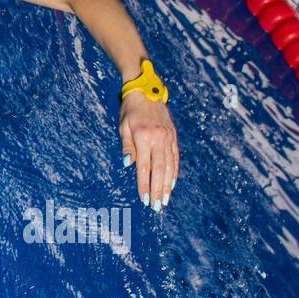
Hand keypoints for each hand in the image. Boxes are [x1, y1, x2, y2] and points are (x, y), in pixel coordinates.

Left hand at [119, 93, 178, 211]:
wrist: (146, 91)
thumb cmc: (130, 110)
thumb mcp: (123, 126)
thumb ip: (127, 146)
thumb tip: (128, 164)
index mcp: (144, 137)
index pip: (144, 168)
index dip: (144, 185)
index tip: (144, 199)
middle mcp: (159, 139)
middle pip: (159, 170)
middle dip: (158, 190)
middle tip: (156, 206)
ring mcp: (168, 138)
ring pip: (169, 166)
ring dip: (167, 185)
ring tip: (165, 199)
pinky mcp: (174, 136)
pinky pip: (175, 157)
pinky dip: (174, 172)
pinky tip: (172, 183)